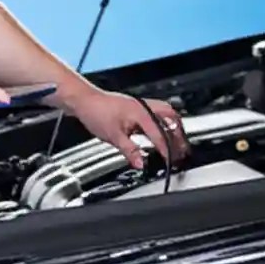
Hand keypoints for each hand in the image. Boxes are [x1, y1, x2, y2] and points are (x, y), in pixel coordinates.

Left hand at [69, 89, 190, 169]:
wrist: (83, 100)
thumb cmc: (95, 112)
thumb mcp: (113, 136)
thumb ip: (130, 151)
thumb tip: (140, 163)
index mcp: (142, 113)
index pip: (160, 134)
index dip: (168, 149)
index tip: (172, 160)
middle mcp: (144, 107)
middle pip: (171, 118)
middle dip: (178, 134)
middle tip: (181, 149)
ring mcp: (140, 105)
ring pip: (165, 113)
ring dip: (172, 127)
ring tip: (175, 141)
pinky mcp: (134, 107)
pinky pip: (155, 113)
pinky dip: (161, 124)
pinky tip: (156, 133)